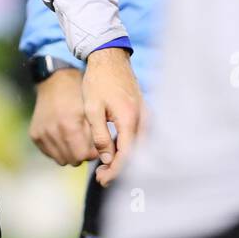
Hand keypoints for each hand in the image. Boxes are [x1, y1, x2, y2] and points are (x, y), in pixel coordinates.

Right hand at [28, 68, 96, 165]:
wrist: (55, 81)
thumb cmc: (78, 94)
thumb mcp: (91, 112)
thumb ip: (95, 136)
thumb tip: (100, 155)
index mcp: (69, 126)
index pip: (83, 156)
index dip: (91, 153)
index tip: (94, 145)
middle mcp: (52, 132)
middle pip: (72, 160)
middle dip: (81, 154)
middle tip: (84, 141)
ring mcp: (41, 134)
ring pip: (60, 160)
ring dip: (69, 153)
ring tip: (73, 138)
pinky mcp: (34, 135)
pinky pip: (49, 153)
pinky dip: (57, 149)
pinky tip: (61, 135)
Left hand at [81, 48, 142, 186]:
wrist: (109, 57)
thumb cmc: (98, 80)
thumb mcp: (92, 108)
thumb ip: (100, 135)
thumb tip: (107, 159)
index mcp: (129, 118)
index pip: (127, 154)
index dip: (115, 170)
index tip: (102, 179)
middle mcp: (142, 119)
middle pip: (137, 154)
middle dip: (120, 169)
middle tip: (101, 177)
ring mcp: (146, 115)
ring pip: (140, 147)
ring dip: (125, 160)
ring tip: (105, 167)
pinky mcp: (144, 113)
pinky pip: (140, 137)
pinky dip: (129, 149)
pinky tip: (115, 151)